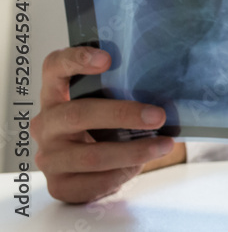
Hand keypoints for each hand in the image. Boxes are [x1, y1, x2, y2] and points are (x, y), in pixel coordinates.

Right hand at [30, 47, 177, 202]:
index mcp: (55, 94)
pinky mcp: (58, 184)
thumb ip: (121, 92)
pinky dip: (120, 175)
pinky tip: (138, 167)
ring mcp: (48, 156)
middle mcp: (47, 123)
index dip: (77, 59)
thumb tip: (165, 87)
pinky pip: (92, 182)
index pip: (55, 68)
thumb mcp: (110, 104)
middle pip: (78, 114)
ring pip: (91, 155)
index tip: (107, 58)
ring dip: (133, 151)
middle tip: (158, 116)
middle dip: (122, 114)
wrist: (96, 167)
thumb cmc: (106, 125)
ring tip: (164, 145)